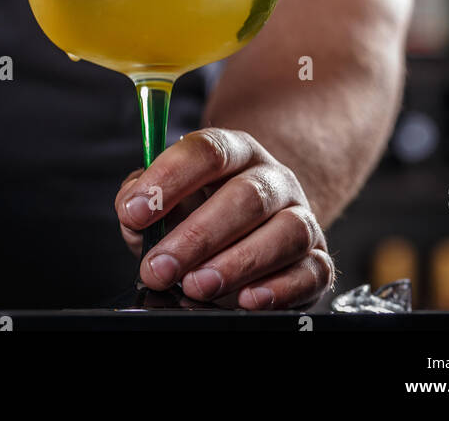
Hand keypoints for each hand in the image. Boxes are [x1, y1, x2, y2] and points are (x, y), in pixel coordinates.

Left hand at [116, 128, 334, 309]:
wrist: (254, 222)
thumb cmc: (201, 210)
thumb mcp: (167, 196)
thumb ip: (141, 195)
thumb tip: (132, 209)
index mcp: (235, 151)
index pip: (208, 150)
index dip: (170, 178)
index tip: (136, 212)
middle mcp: (272, 178)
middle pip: (247, 196)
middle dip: (199, 235)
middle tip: (161, 267)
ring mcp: (300, 215)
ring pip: (286, 231)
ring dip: (238, 263)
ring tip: (197, 286)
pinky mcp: (316, 257)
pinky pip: (313, 270)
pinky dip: (281, 289)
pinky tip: (246, 299)